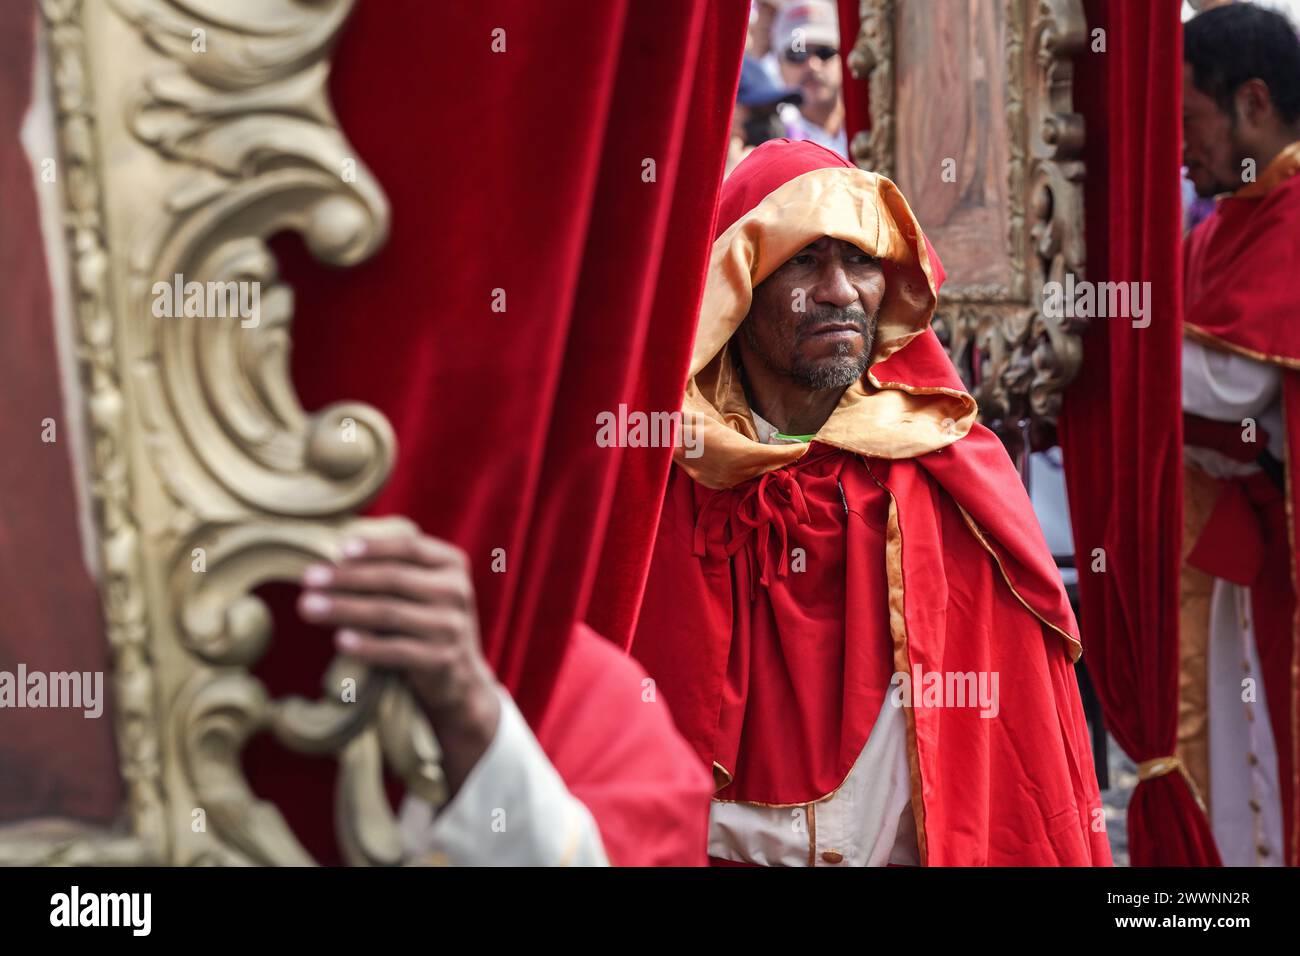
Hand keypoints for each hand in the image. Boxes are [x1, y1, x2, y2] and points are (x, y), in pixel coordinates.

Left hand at [297, 533, 500, 795]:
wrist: (459, 677)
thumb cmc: (423, 621)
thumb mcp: (421, 587)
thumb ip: (392, 567)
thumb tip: (335, 554)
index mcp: (452, 564)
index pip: (411, 547)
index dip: (375, 547)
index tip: (339, 549)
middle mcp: (457, 591)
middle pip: (394, 579)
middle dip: (346, 578)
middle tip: (308, 579)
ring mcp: (452, 627)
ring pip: (390, 613)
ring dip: (344, 609)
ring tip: (307, 608)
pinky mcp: (442, 660)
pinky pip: (397, 651)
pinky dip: (367, 645)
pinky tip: (339, 640)